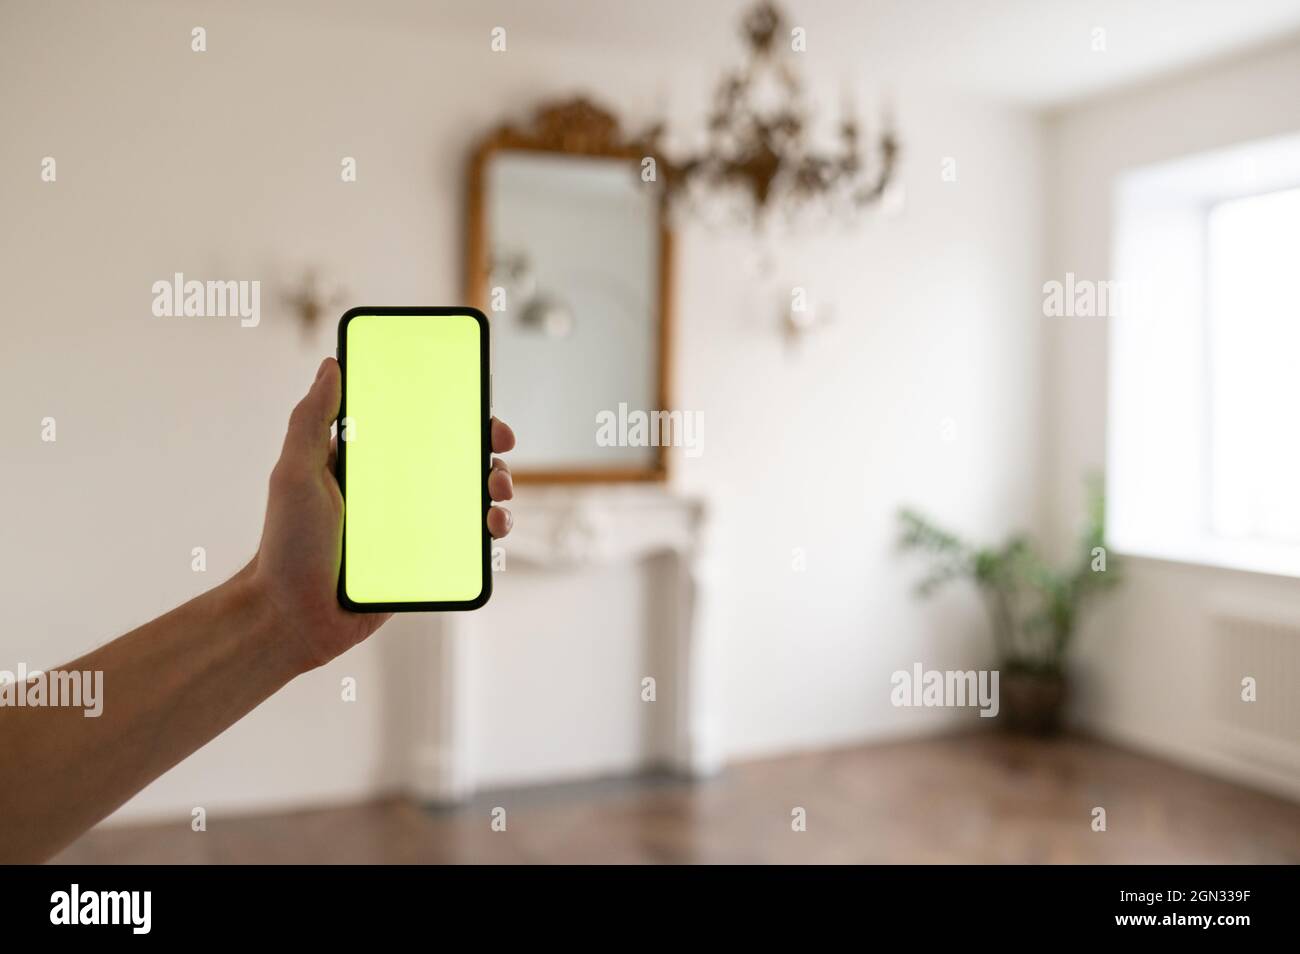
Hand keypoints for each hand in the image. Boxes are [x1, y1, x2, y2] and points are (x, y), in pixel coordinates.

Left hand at [249, 357, 515, 670]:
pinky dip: (491, 529)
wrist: (294, 617)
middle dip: (488, 448)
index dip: (453, 410)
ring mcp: (413, 524)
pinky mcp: (426, 560)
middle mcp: (395, 488)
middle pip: (456, 457)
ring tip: (498, 495)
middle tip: (500, 449)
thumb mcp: (294, 474)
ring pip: (470, 496)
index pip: (417, 423)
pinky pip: (469, 540)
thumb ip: (311, 420)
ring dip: (497, 487)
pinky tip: (494, 528)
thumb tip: (330, 365)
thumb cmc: (286, 545)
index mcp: (367, 461)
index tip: (479, 404)